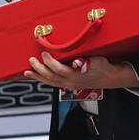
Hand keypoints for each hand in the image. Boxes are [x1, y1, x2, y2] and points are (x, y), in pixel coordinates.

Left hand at [23, 53, 138, 89]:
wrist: (111, 78)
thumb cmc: (104, 67)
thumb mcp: (97, 61)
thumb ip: (86, 62)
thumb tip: (76, 62)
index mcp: (77, 76)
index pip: (59, 70)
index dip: (50, 62)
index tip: (44, 54)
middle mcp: (71, 82)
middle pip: (51, 77)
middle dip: (39, 69)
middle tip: (31, 60)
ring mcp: (69, 85)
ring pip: (50, 82)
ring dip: (38, 77)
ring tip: (28, 72)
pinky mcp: (69, 85)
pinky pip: (53, 83)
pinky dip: (44, 79)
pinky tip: (38, 76)